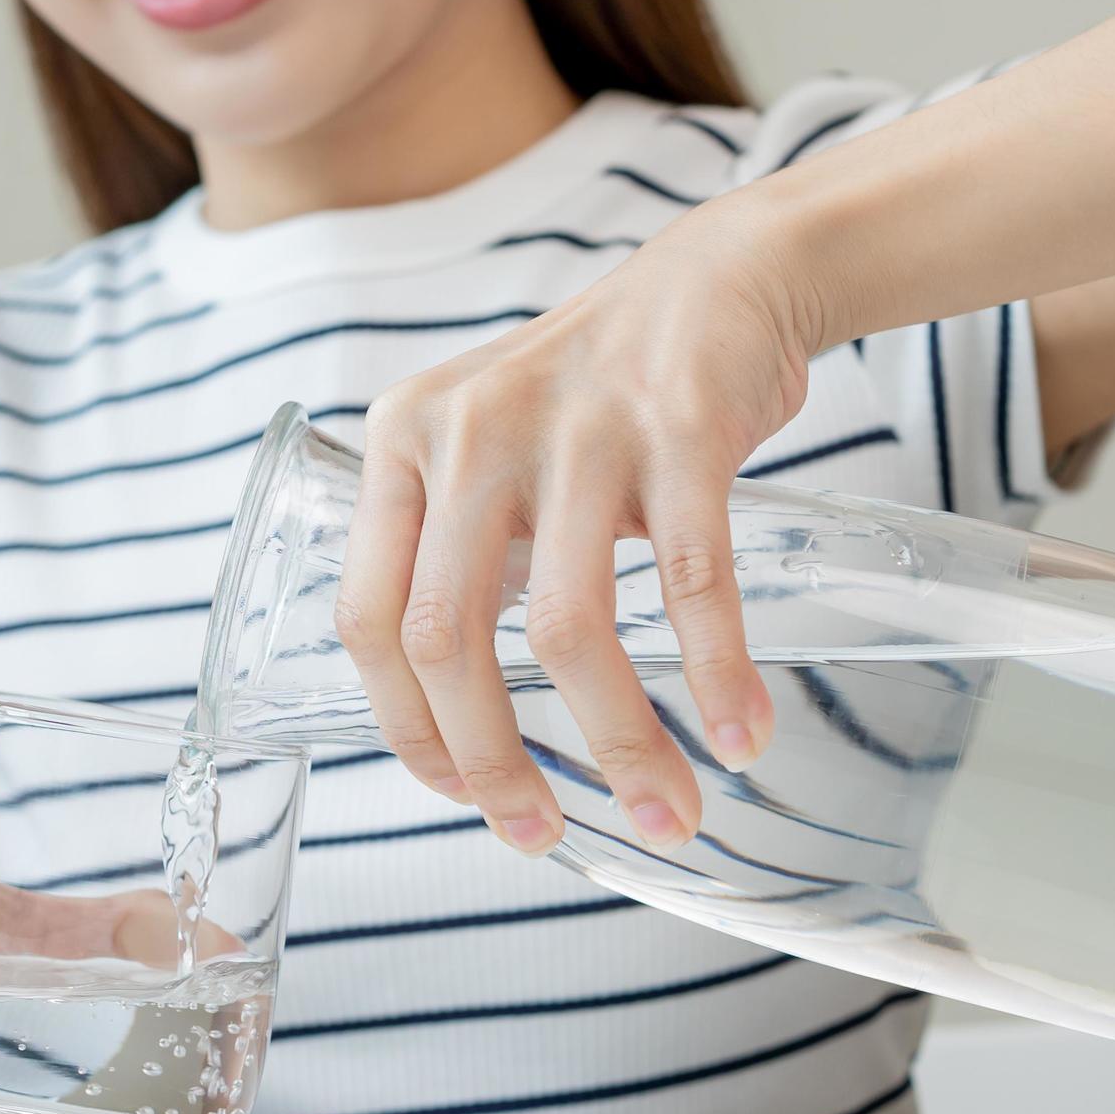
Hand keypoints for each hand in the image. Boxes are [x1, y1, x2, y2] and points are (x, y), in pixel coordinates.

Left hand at [335, 180, 831, 854]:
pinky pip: (689, 579)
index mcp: (402, 444)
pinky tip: (744, 736)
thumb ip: (453, 555)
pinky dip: (717, 672)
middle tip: (544, 835)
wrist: (718, 278)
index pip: (369, 618)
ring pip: (569, 626)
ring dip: (621, 741)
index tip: (464, 796)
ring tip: (670, 811)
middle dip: (497, 762)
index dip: (409, 728)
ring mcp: (573, 425)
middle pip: (449, 637)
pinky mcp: (676, 424)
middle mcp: (469, 430)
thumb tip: (457, 727)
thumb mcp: (484, 449)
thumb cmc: (596, 396)